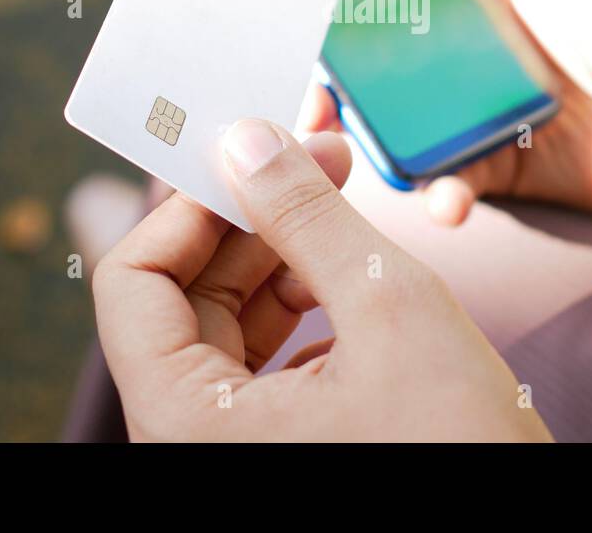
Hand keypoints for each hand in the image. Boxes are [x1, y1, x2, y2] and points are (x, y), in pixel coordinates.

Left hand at [92, 119, 551, 441]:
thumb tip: (246, 141)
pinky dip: (303, 310)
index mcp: (186, 426)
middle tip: (317, 160)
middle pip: (181, 301)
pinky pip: (264, 363)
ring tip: (341, 214)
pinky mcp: (282, 450)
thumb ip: (305, 214)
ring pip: (227, 328)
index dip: (190, 207)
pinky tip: (351, 282)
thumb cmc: (460, 445)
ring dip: (279, 259)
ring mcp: (237, 451)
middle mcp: (194, 444)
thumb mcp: (388, 303)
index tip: (255, 157)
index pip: (131, 285)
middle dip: (247, 221)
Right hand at [306, 0, 591, 316]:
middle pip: (376, 65)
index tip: (286, 8)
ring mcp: (478, 114)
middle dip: (332, 86)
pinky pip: (449, 181)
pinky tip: (441, 200)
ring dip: (370, 148)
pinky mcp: (500, 170)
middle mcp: (465, 52)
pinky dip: (437, 194)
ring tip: (351, 161)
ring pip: (399, 130)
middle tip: (302, 106)